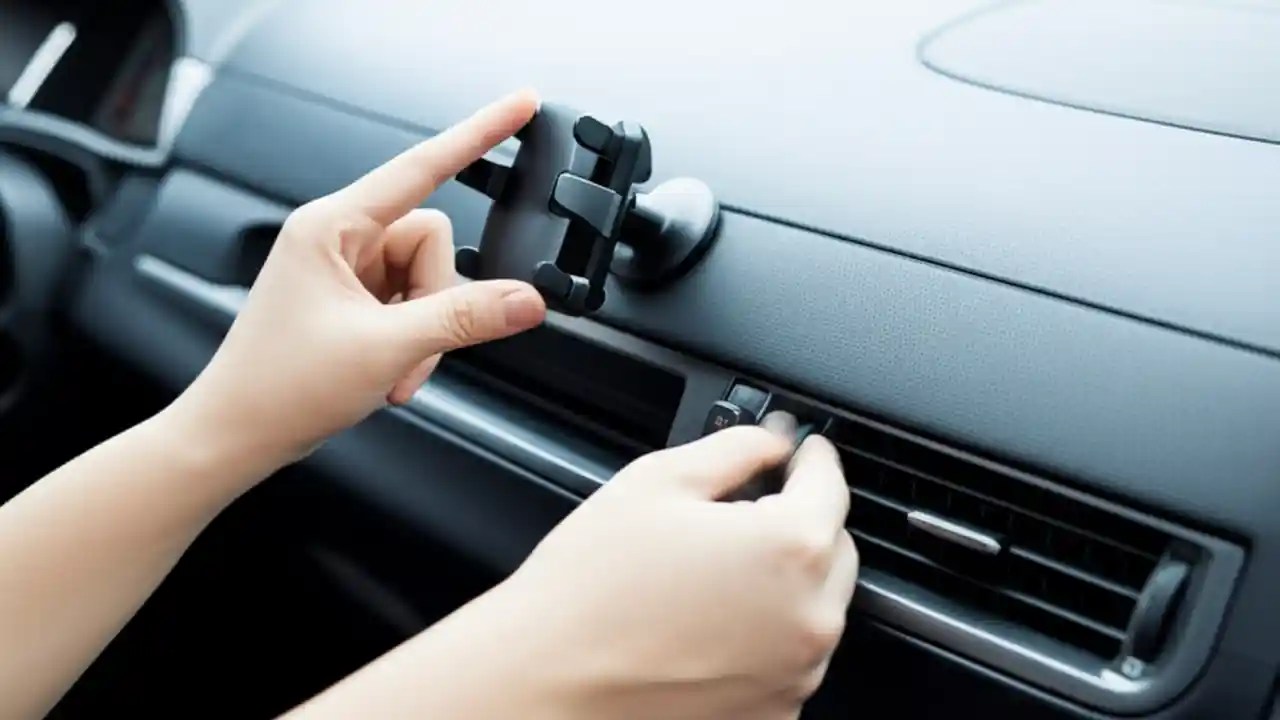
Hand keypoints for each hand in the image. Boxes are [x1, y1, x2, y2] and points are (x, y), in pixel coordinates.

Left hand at [175, 90, 546, 468]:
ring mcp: (343, 270)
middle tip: (410, 349)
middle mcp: (336, 238)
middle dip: (434, 303)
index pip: (422, 165)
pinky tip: (385, 371)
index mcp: (331, 226)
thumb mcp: (386, 348)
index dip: (479, 134)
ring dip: (422, 332)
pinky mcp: (350, 299)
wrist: (236, 433)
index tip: (520, 105)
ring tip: (390, 369)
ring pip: (424, 279)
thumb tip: (525, 299)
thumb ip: (464, 318)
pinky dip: (409, 342)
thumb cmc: (278, 385)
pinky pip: (409, 304)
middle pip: (431, 243)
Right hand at [503, 422, 857, 718]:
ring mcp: (796, 674)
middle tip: (743, 513)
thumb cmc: (590, 585)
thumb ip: (735, 447)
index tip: (801, 451)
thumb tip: (773, 440)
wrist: (546, 681)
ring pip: (815, 606)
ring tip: (711, 576)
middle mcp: (810, 617)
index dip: (811, 457)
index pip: (830, 482)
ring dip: (785, 582)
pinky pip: (789, 660)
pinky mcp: (774, 714)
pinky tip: (709, 626)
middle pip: (832, 548)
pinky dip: (766, 638)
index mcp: (791, 546)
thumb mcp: (658, 480)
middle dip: (799, 521)